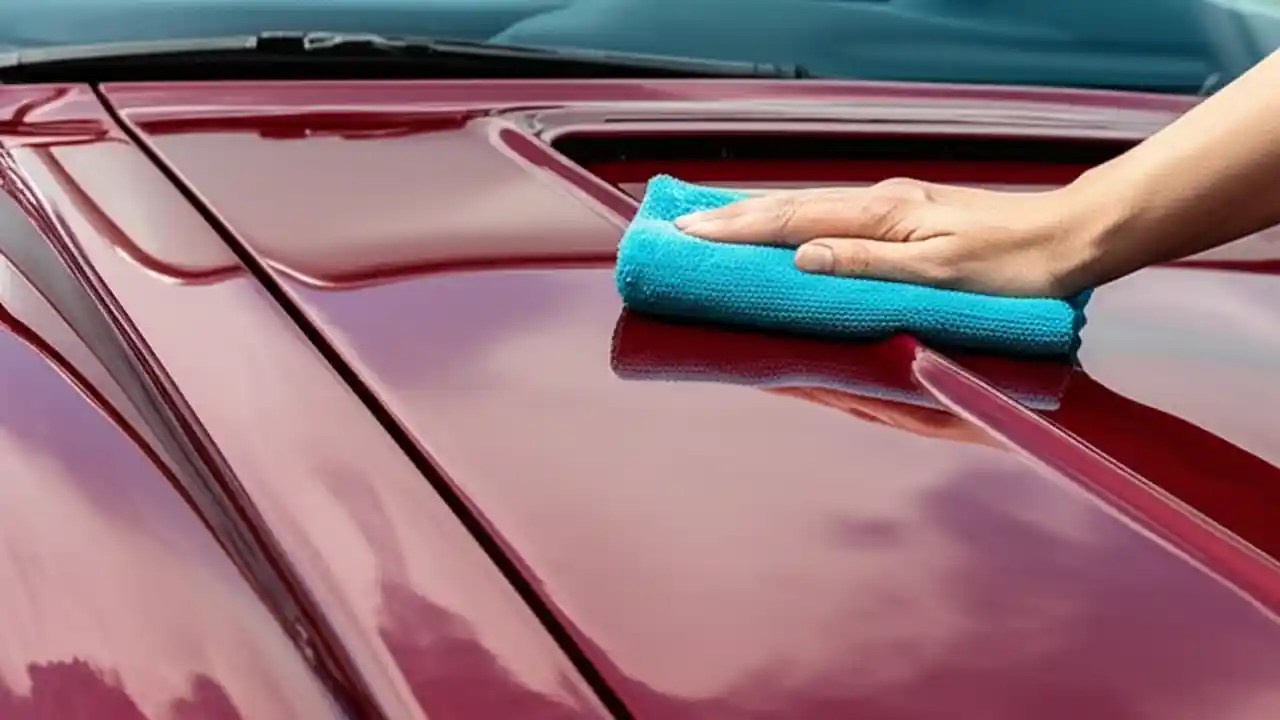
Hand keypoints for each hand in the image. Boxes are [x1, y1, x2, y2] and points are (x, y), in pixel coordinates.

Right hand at [674, 178, 1110, 297]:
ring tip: (714, 226)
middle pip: (791, 207)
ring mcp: (894, 208)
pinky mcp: (908, 218)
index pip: (793, 221)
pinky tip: (785, 233)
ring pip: (810, 209)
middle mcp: (882, 203)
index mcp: (884, 215)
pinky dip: (795, 224)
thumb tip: (801, 259)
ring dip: (759, 217)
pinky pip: (834, 218)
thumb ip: (869, 265)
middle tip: (680, 226)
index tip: (688, 232)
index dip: (737, 228)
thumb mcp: (942, 274)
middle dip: (733, 216)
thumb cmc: (1015, 266)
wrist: (1073, 239)